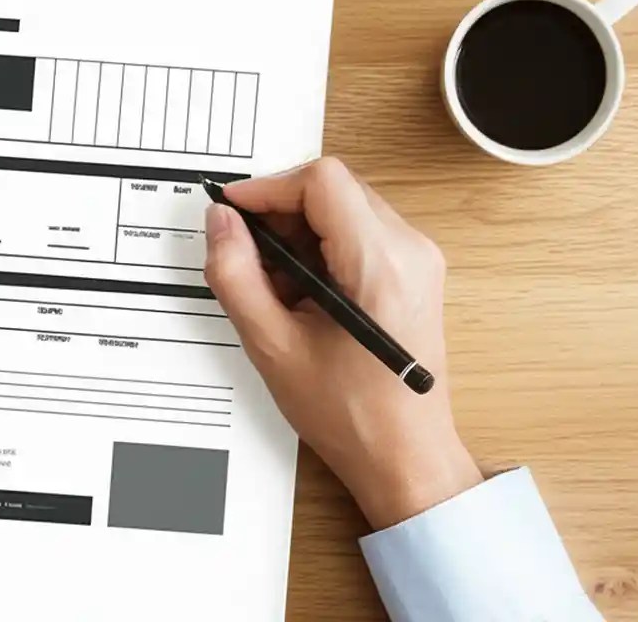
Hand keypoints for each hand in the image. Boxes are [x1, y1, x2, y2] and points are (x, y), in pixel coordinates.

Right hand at [204, 158, 480, 528]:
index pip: (321, 182)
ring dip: (298, 233)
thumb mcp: (273, 346)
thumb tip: (220, 224)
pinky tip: (300, 295)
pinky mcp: (413, 272)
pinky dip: (320, 249)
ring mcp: (417, 260)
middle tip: (246, 254)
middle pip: (333, 189)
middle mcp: (409, 251)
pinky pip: (358, 232)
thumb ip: (237, 276)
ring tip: (274, 287)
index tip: (232, 211)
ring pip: (344, 207)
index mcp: (381, 265)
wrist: (405, 455)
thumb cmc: (354, 415)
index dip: (267, 189)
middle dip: (280, 213)